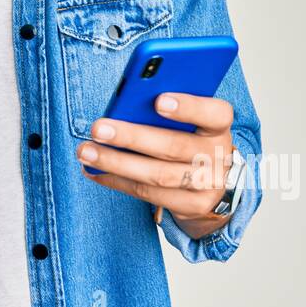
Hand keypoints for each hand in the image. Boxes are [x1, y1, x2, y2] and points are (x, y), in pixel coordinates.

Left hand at [77, 91, 235, 240]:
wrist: (214, 182)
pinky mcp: (192, 206)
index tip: (159, 100)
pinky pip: (148, 194)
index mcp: (219, 126)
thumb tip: (127, 100)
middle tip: (98, 128)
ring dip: (116, 163)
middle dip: (132, 137)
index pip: (215, 114)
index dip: (188, 107)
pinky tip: (95, 170)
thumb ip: (167, 108)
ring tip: (86, 151)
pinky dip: (117, 181)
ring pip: (157, 175)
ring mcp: (208, 185)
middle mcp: (218, 156)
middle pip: (174, 146)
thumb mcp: (190, 119)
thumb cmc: (191, 137)